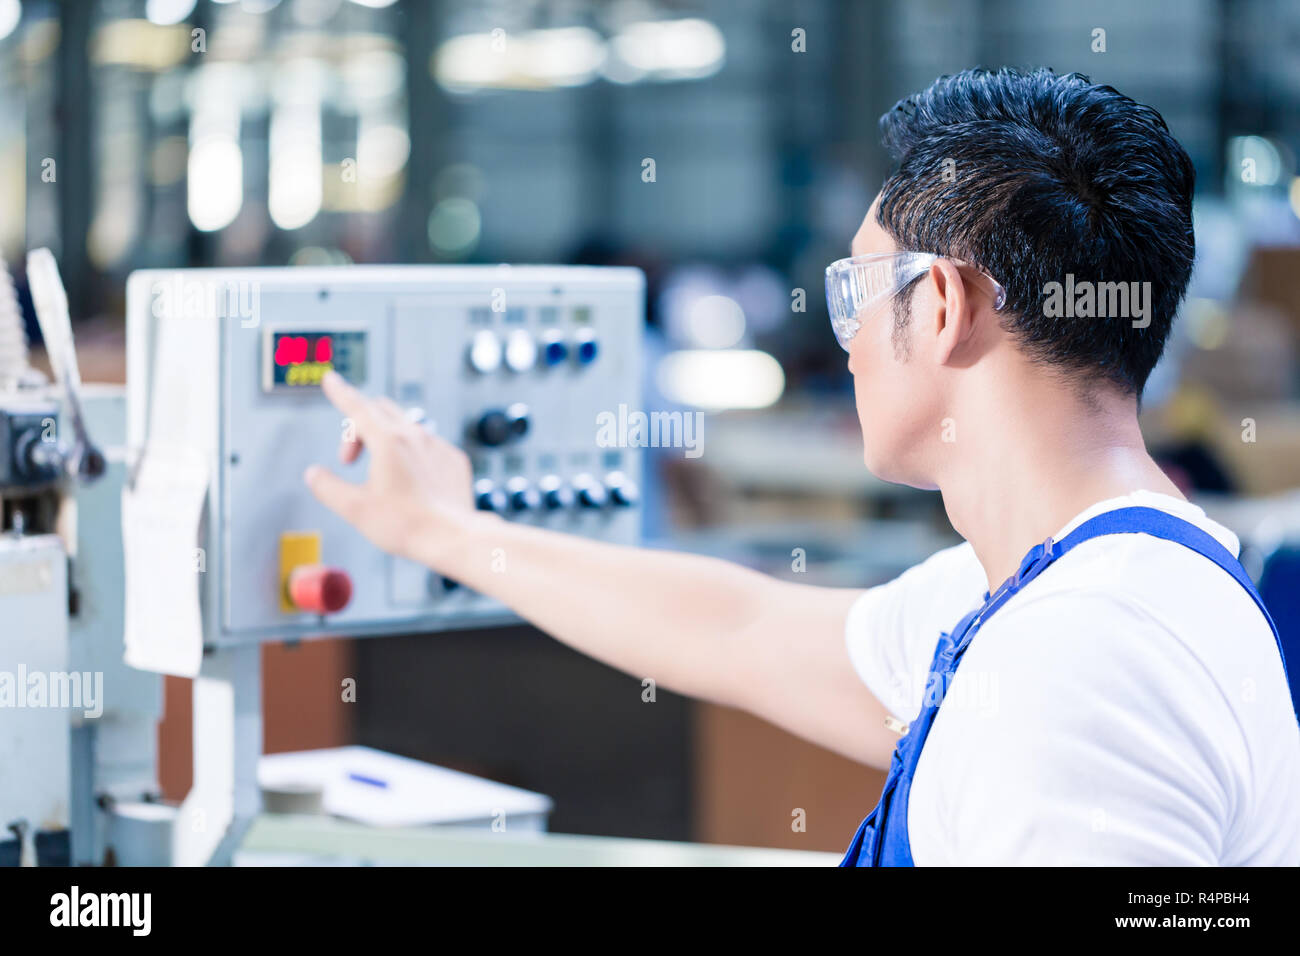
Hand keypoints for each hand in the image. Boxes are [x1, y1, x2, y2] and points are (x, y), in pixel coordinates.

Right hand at [303, 371, 478, 562]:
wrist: (453, 538)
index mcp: (388, 441)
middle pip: (379, 410)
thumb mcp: (354, 509)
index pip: (357, 407)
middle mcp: (416, 436)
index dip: (341, 393)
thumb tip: (314, 474)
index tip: (332, 379)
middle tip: (349, 460)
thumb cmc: (405, 525)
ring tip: (380, 472)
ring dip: (385, 438)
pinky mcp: (455, 459)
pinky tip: (413, 483)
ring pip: (407, 425)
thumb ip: (327, 487)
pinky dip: (413, 453)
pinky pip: (429, 444)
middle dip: (357, 427)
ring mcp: (438, 446)